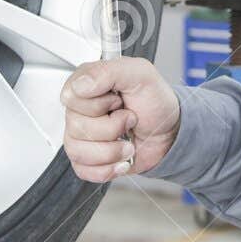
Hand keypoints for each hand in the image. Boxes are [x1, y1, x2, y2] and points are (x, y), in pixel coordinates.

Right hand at [60, 57, 181, 182]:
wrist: (170, 132)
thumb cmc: (155, 101)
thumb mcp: (141, 74)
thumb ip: (109, 71)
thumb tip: (81, 85)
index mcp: (87, 84)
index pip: (71, 97)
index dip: (98, 103)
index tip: (118, 99)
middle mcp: (80, 110)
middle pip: (76, 126)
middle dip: (112, 127)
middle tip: (129, 118)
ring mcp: (80, 136)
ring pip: (78, 151)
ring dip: (113, 150)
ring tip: (127, 141)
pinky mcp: (87, 159)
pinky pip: (83, 170)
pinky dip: (108, 168)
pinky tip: (121, 158)